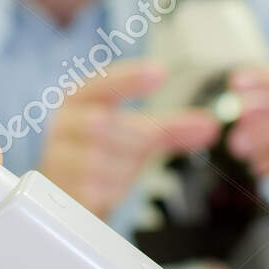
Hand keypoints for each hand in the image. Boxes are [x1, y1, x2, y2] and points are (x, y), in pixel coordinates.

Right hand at [37, 60, 219, 218]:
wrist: (67, 195)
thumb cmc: (101, 158)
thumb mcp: (136, 138)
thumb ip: (171, 129)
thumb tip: (211, 126)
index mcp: (79, 102)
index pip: (102, 83)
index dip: (130, 79)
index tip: (161, 73)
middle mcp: (63, 126)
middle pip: (103, 124)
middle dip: (133, 140)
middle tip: (143, 148)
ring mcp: (57, 159)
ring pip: (99, 160)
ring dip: (121, 170)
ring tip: (118, 172)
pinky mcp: (59, 192)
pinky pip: (94, 190)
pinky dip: (111, 191)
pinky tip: (107, 188)